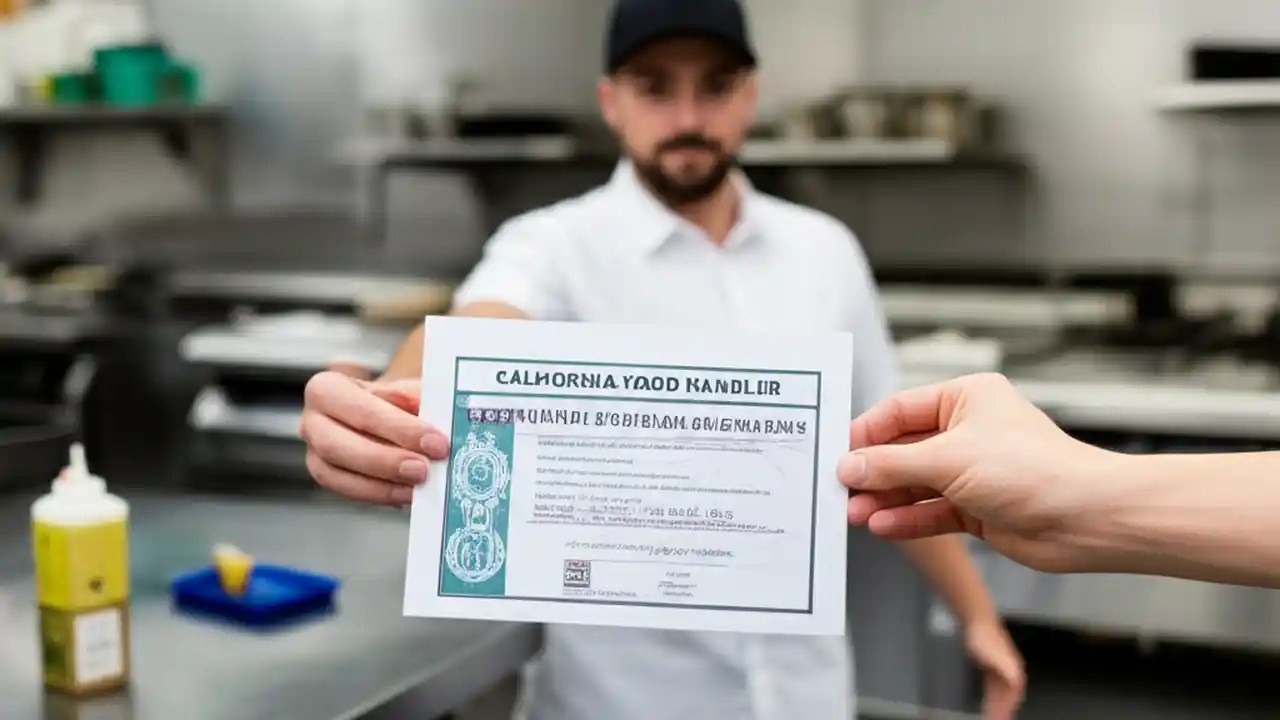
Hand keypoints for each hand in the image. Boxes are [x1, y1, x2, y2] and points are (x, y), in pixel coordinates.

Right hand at [300, 371, 449, 506]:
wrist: (391, 411)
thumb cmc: (396, 398)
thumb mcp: (407, 388)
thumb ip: (415, 396)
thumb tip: (425, 407)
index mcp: (327, 388)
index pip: (358, 409)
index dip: (396, 427)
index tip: (434, 441)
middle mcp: (313, 420)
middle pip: (337, 445)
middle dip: (385, 460)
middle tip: (424, 469)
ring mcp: (316, 451)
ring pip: (335, 474)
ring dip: (381, 484)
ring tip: (418, 485)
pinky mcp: (328, 476)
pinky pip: (348, 491)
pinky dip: (380, 494)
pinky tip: (407, 493)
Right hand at [839, 373, 1113, 572]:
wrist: (1085, 518)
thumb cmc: (1033, 469)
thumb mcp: (948, 458)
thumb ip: (891, 464)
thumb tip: (849, 465)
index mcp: (965, 398)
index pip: (899, 411)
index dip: (865, 433)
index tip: (835, 453)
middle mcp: (968, 431)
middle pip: (903, 450)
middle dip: (871, 472)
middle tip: (839, 489)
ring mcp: (973, 471)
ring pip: (914, 484)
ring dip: (884, 499)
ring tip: (852, 513)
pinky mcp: (978, 508)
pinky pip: (931, 511)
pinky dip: (907, 519)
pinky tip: (882, 526)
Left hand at [965, 618, 1025, 719]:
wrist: (977, 619)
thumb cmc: (983, 636)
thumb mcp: (993, 654)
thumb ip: (1004, 666)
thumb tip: (1016, 680)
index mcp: (1013, 671)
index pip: (1012, 697)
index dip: (1007, 710)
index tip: (1001, 719)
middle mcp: (1011, 672)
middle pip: (1007, 698)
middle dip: (1002, 712)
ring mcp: (1002, 670)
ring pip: (1001, 695)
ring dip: (996, 707)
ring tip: (990, 717)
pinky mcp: (992, 667)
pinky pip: (993, 688)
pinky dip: (991, 698)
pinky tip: (987, 704)